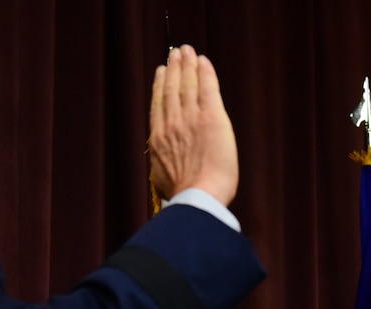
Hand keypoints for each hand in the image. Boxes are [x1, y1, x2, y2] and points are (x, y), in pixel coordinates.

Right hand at [148, 45, 237, 205]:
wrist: (198, 196)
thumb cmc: (184, 196)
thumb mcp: (162, 180)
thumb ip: (162, 166)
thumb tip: (163, 168)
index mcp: (159, 139)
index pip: (159, 104)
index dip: (160, 85)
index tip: (161, 72)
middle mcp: (172, 124)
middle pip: (171, 89)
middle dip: (174, 68)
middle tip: (175, 53)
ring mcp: (191, 118)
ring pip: (188, 84)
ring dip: (187, 64)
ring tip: (187, 51)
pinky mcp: (212, 117)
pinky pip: (207, 87)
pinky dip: (205, 72)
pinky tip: (203, 60)